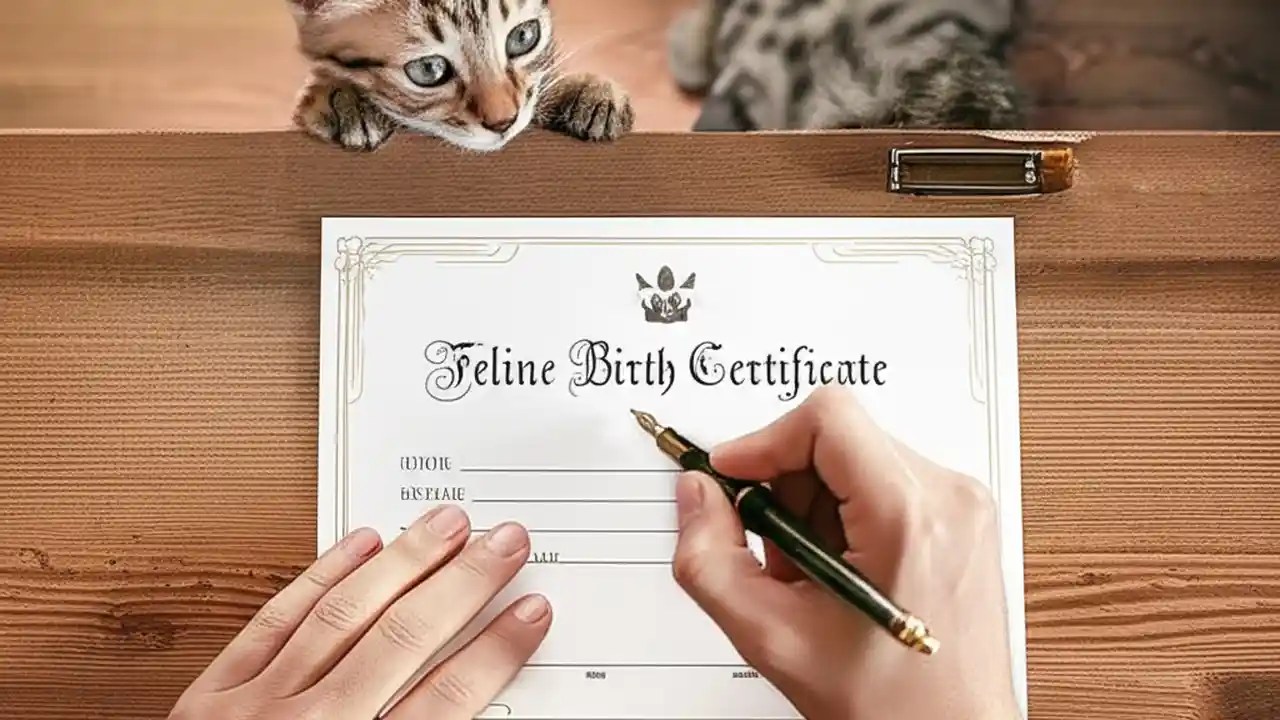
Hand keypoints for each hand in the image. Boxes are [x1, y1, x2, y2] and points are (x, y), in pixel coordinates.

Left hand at [169, 507, 548, 718]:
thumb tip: (473, 700)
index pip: (446, 700)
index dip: (496, 650)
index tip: (531, 611)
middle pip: (405, 639)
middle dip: (465, 583)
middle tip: (505, 541)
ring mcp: (255, 708)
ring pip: (343, 613)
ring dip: (404, 561)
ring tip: (446, 524)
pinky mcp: (211, 695)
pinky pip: (274, 620)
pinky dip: (320, 577)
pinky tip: (359, 545)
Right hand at [671, 387, 1019, 719]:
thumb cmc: (891, 705)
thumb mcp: (774, 638)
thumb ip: (711, 559)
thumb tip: (696, 494)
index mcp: (910, 517)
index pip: (827, 417)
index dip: (763, 441)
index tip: (732, 478)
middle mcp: (948, 496)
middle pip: (837, 436)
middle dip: (785, 486)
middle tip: (774, 552)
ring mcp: (961, 505)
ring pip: (855, 458)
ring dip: (812, 505)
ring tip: (812, 574)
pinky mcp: (960, 517)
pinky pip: (882, 482)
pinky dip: (843, 516)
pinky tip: (840, 572)